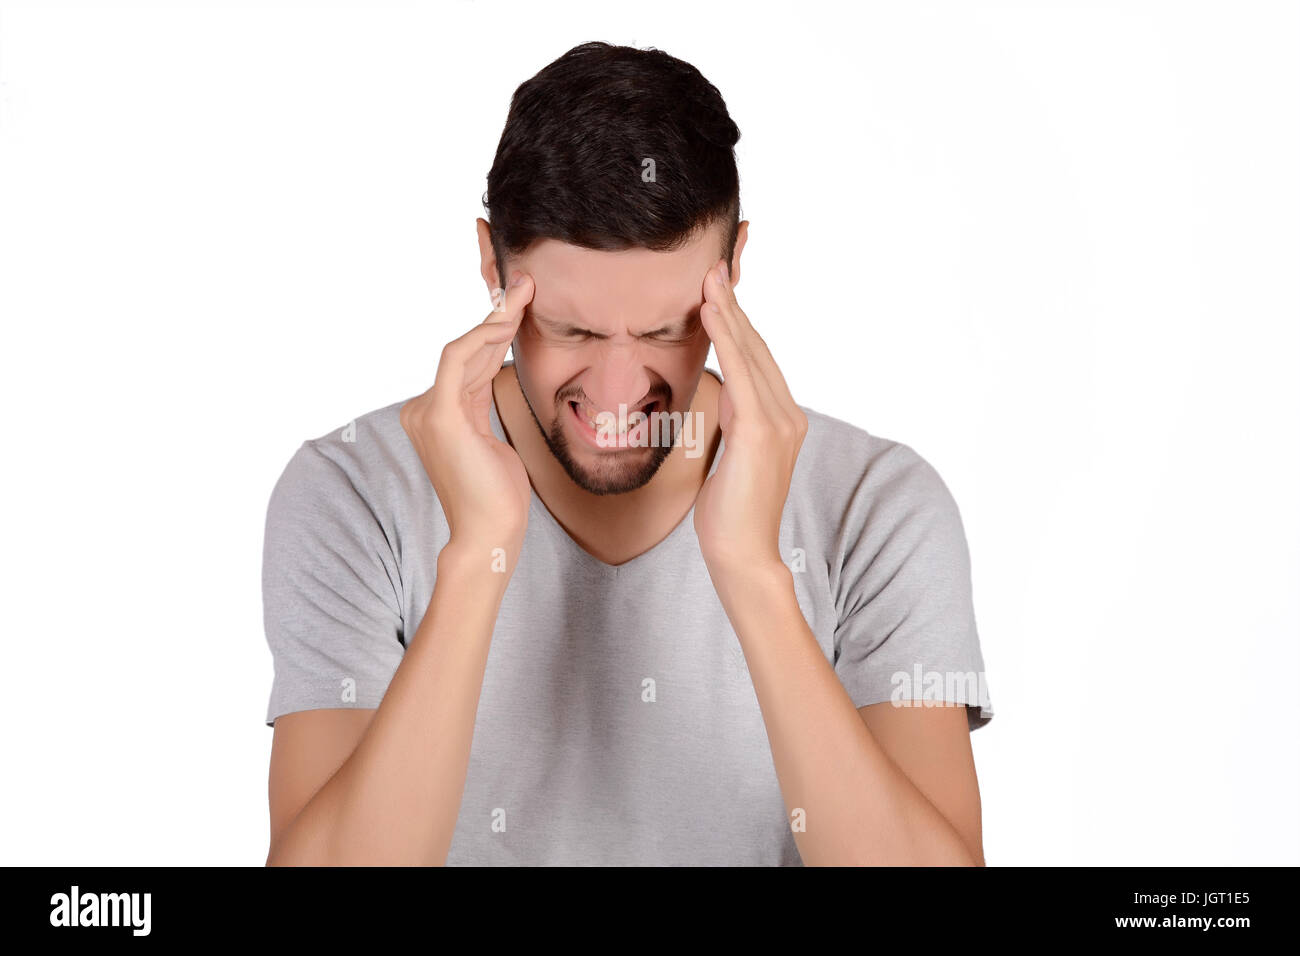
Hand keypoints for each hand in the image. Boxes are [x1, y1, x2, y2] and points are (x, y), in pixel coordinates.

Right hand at [400, 271, 533, 559]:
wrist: (491, 534)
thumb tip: (500, 368)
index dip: (495, 330)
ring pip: (463, 348)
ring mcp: (426, 410)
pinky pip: (458, 359)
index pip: (469, 361)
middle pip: (466, 350)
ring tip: (524, 293)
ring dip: (496, 318)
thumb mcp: (495, 438)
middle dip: (498, 315)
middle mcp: (424, 408)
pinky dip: (482, 336)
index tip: (523, 304)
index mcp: (438, 414)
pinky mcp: (439, 414)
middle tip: (527, 284)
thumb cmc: (499, 496)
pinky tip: (507, 321)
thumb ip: (486, 403)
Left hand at [694, 259, 807, 574]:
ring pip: (750, 353)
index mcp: (781, 418)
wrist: (742, 553)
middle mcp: (788, 413)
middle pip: (756, 347)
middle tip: (714, 264)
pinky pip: (742, 374)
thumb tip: (722, 392)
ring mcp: (780, 422)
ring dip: (728, 311)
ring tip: (709, 276)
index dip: (738, 321)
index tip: (717, 287)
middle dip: (734, 305)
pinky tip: (711, 311)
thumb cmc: (729, 511)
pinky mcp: (761, 431)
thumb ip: (733, 418)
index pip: (757, 358)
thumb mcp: (730, 452)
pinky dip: (728, 339)